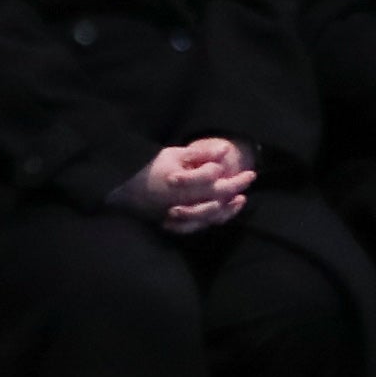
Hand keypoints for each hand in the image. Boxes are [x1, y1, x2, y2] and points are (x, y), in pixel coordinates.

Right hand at [109, 138, 255, 233]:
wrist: (124, 190)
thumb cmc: (151, 168)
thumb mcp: (174, 155)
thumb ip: (200, 153)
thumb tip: (225, 150)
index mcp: (180, 181)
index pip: (210, 175)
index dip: (222, 167)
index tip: (231, 157)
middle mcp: (182, 200)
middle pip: (217, 194)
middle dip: (236, 184)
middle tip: (251, 176)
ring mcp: (179, 214)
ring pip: (211, 214)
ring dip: (229, 206)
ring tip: (242, 197)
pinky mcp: (176, 223)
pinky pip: (200, 225)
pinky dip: (216, 218)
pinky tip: (225, 210)